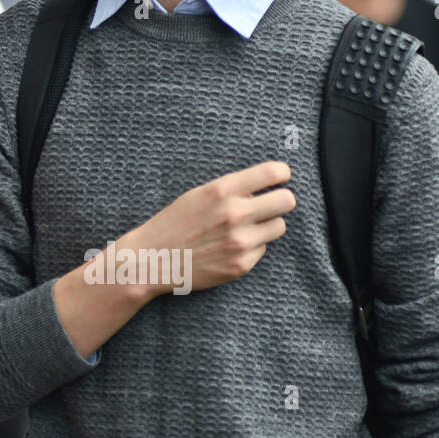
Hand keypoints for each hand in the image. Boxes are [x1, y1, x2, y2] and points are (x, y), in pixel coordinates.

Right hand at [123, 160, 293, 297]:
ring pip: (279, 226)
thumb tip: (264, 188)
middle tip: (270, 204)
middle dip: (281, 200)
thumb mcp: (197, 195)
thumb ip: (230, 189)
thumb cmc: (173, 224)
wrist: (152, 259)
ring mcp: (240, 242)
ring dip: (266, 225)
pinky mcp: (242, 264)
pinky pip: (263, 249)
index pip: (273, 173)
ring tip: (245, 228)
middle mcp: (234, 214)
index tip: (281, 178)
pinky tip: (229, 247)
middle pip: (287, 201)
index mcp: (221, 191)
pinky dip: (251, 247)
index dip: (282, 174)